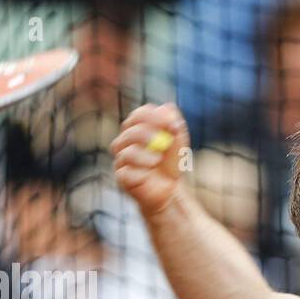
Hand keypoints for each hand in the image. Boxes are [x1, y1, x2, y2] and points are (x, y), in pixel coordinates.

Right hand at [110, 102, 188, 217]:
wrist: (169, 191)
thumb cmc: (170, 165)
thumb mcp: (178, 144)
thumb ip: (174, 126)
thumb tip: (168, 107)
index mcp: (137, 130)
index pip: (138, 116)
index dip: (153, 116)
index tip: (171, 123)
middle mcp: (125, 143)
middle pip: (130, 132)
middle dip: (148, 133)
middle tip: (164, 139)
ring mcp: (121, 160)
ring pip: (126, 152)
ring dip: (144, 154)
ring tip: (158, 160)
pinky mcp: (121, 177)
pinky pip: (125, 172)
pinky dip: (140, 171)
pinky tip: (149, 173)